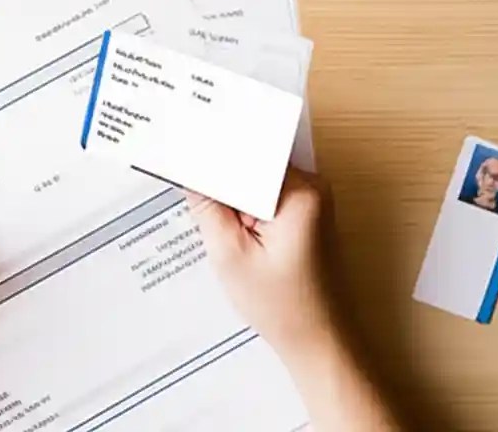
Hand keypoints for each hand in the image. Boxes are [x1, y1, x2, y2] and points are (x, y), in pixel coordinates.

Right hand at [186, 168, 340, 356]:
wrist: (319, 341)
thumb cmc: (284, 308)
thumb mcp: (231, 255)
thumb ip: (208, 206)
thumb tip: (190, 170)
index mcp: (299, 192)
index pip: (244, 155)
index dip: (208, 156)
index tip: (178, 158)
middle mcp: (311, 187)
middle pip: (250, 163)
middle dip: (217, 176)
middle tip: (189, 191)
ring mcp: (310, 199)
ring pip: (254, 179)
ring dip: (229, 195)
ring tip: (210, 216)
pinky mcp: (304, 213)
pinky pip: (264, 195)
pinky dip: (243, 207)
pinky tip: (229, 229)